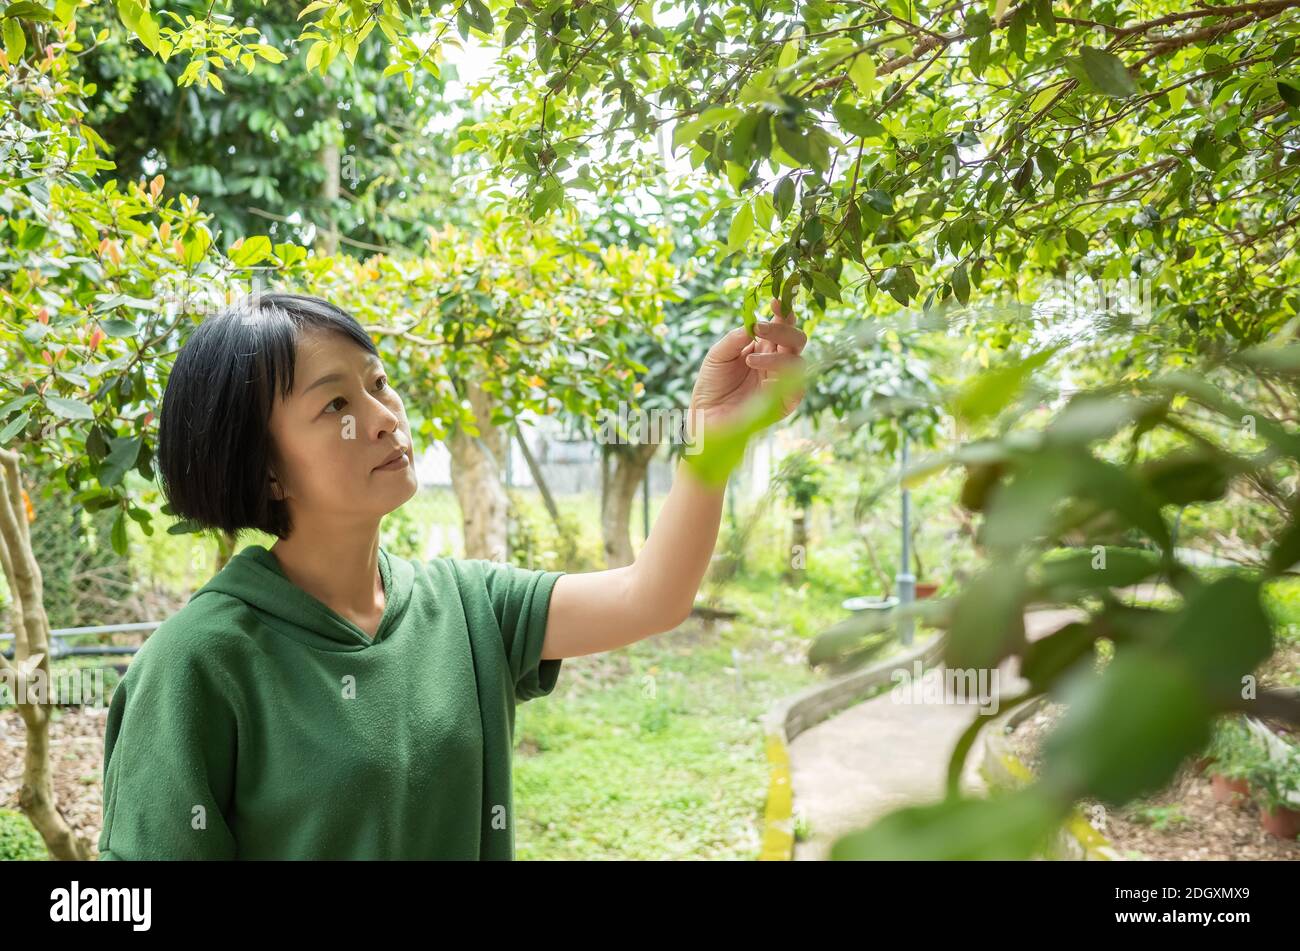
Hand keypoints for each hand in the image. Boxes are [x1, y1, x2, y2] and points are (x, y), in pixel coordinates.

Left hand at [688, 298, 806, 430]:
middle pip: (796, 338)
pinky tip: (765, 381)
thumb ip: (734, 339)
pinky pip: (798, 388)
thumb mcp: (717, 356)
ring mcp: (783, 381)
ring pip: (799, 360)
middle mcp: (777, 361)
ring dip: (777, 356)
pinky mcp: (785, 403)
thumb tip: (753, 324)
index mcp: (763, 346)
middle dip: (782, 329)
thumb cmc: (711, 385)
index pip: (782, 324)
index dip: (782, 311)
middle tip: (759, 328)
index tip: (774, 300)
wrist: (706, 417)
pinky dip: (783, 378)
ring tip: (749, 361)